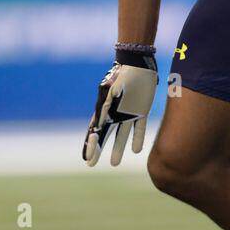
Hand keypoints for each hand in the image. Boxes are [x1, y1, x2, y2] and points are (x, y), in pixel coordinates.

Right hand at [83, 49, 157, 166]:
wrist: (138, 65)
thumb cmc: (121, 77)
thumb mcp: (111, 92)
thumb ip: (105, 109)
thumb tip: (97, 127)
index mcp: (105, 109)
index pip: (94, 130)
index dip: (90, 144)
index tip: (87, 159)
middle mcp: (115, 113)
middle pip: (104, 135)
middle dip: (97, 149)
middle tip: (91, 164)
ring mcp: (128, 113)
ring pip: (121, 135)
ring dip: (117, 149)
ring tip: (114, 164)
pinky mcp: (142, 111)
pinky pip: (139, 129)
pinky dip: (137, 139)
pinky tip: (136, 151)